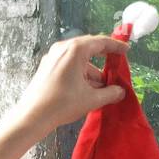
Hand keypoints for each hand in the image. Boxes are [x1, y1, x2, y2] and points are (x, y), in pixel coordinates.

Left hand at [4, 35, 128, 140]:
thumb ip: (110, 93)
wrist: (32, 116)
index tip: (126, 51)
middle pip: (89, 50)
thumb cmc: (61, 104)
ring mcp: (52, 57)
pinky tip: (86, 91)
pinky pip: (68, 66)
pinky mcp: (47, 67)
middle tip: (114, 71)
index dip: (116, 46)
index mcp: (75, 50)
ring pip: (78, 60)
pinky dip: (80, 75)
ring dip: (91, 73)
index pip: (101, 42)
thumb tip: (120, 92)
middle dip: (103, 62)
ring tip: (101, 91)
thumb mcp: (91, 99)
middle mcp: (62, 48)